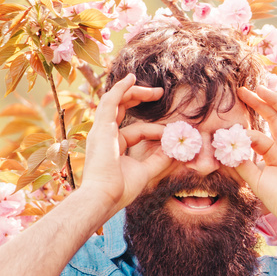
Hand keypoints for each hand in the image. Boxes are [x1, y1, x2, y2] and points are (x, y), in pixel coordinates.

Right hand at [79, 73, 172, 212]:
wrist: (104, 197)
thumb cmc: (120, 189)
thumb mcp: (146, 171)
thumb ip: (159, 160)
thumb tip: (175, 149)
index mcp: (113, 145)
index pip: (137, 131)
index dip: (156, 131)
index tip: (173, 134)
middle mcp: (105, 135)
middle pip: (121, 109)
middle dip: (139, 98)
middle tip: (160, 93)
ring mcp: (101, 130)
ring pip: (115, 101)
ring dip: (133, 91)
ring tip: (153, 88)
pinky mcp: (101, 127)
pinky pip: (110, 101)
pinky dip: (120, 88)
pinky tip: (131, 78)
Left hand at [235, 85, 276, 228]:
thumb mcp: (256, 180)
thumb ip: (242, 163)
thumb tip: (225, 147)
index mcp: (274, 157)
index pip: (258, 136)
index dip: (245, 130)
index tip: (229, 127)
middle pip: (272, 119)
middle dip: (258, 104)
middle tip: (241, 90)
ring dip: (275, 100)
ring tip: (261, 87)